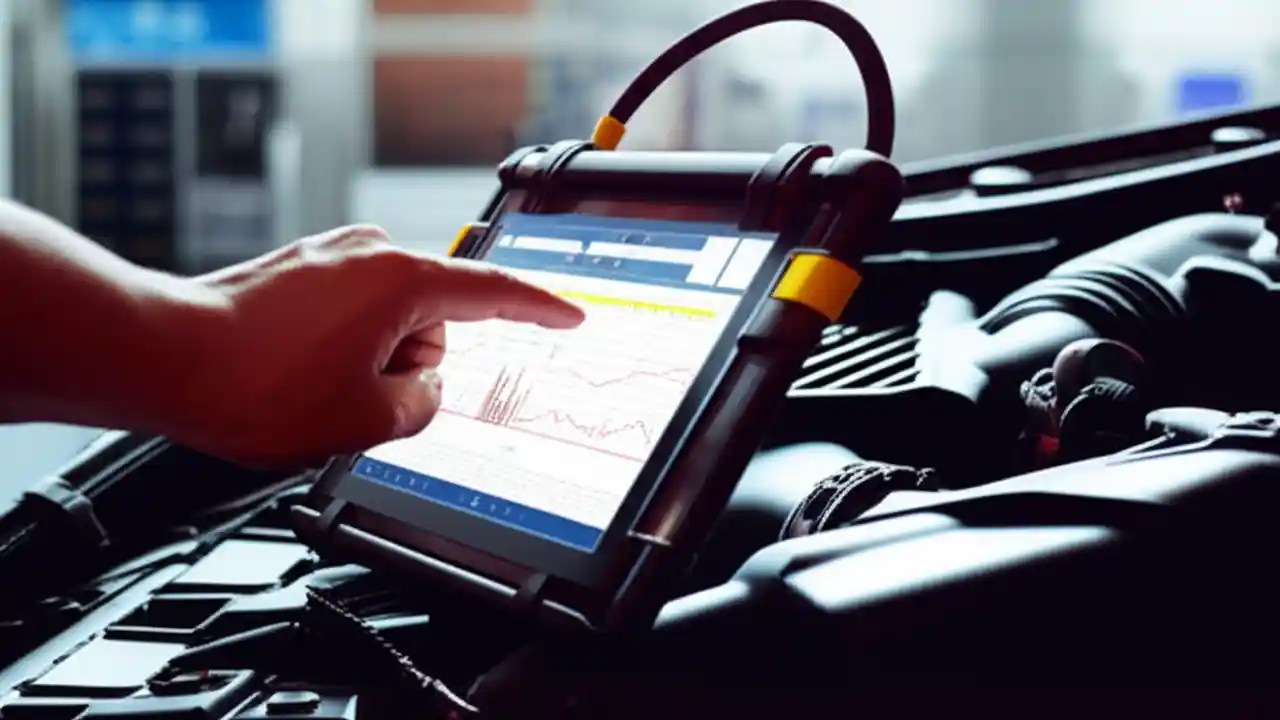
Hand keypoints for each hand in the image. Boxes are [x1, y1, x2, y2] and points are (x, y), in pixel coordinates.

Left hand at [180, 225, 583, 467]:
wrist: (162, 360)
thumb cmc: (255, 385)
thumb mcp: (366, 421)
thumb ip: (423, 406)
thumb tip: (422, 390)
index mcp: (402, 283)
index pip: (494, 296)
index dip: (541, 311)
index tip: (570, 315)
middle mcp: (369, 255)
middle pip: (433, 324)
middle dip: (412, 367)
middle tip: (356, 401)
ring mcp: (330, 257)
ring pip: (390, 324)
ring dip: (371, 362)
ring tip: (313, 389)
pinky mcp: (299, 269)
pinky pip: (351, 315)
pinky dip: (341, 349)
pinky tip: (298, 373)